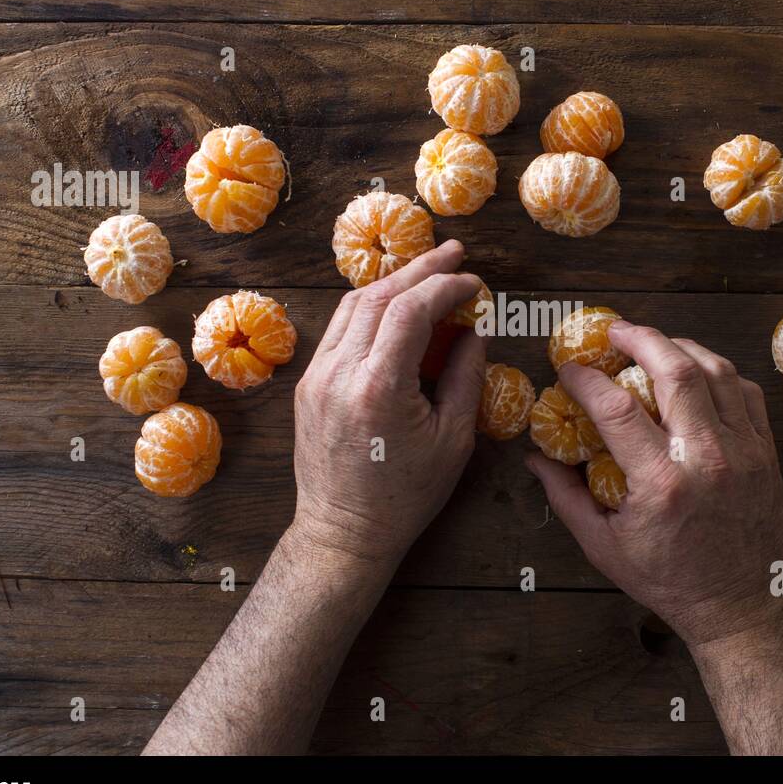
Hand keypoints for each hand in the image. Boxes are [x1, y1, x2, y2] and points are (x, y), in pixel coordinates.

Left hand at [290, 240, 486, 566]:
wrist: (344, 531)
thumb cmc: (406, 495)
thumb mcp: (453, 440)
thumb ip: (466, 376)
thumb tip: (474, 329)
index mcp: (379, 386)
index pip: (412, 310)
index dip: (446, 286)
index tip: (473, 283)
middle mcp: (340, 372)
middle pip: (379, 296)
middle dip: (421, 269)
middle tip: (455, 252)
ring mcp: (317, 376)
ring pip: (352, 306)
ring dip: (392, 283)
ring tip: (427, 271)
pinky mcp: (308, 385)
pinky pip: (339, 329)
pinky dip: (370, 309)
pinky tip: (394, 306)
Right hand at [526, 321, 782, 645]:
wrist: (742, 608)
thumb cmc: (669, 581)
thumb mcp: (604, 547)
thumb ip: (566, 496)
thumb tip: (534, 458)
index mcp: (661, 484)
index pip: (616, 409)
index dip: (586, 379)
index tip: (569, 369)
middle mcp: (707, 459)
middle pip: (676, 370)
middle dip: (640, 338)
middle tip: (614, 330)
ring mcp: (744, 452)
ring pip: (716, 371)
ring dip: (680, 347)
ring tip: (654, 344)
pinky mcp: (766, 454)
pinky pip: (746, 392)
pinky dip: (718, 372)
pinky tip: (696, 373)